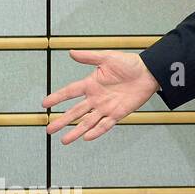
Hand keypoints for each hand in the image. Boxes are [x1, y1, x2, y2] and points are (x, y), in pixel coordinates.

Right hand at [43, 50, 159, 144]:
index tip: (44, 104)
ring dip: (76, 131)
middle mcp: (96, 98)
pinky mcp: (118, 113)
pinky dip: (96, 131)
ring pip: (87, 122)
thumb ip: (89, 57)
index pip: (70, 92)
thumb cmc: (130, 63)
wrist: (150, 72)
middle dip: (62, 121)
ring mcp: (106, 107)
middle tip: (49, 129)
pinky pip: (105, 124)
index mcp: (91, 84)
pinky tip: (87, 137)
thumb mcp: (108, 58)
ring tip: (64, 140)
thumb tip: (72, 52)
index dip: (57, 97)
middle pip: (75, 112)